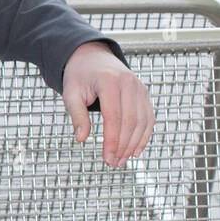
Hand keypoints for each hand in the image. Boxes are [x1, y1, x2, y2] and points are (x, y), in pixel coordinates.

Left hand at [62, 41, 153, 167]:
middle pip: (130, 121)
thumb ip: (77, 115)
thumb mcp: (71, 93)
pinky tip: (136, 149)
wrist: (92, 57)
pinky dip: (144, 135)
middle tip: (113, 163)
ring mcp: (139, 88)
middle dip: (123, 146)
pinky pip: (148, 117)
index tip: (107, 157)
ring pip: (142, 122)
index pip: (113, 117)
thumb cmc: (79, 76)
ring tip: (122, 160)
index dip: (112, 140)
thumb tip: (81, 138)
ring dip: (134, 144)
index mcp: (109, 82)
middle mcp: (129, 84)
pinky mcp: (144, 94)